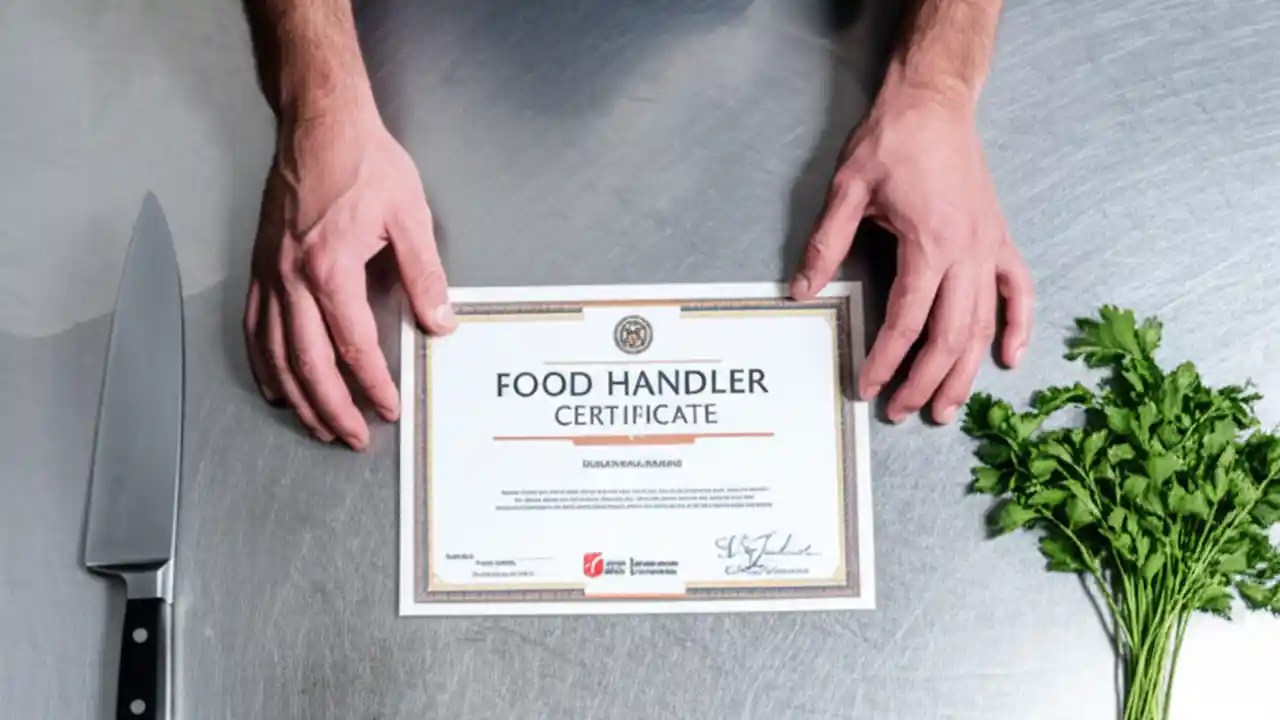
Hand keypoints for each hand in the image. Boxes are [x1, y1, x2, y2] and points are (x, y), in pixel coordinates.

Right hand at [243, 99, 455, 449]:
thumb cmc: (365, 163)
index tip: (388, 408)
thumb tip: (440, 322)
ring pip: (276, 354)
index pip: (353, 345)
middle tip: (355, 437)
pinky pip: (254, 328)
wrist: (320, 125)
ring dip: (298, 398)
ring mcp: (269, 274)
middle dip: (332, 408)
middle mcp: (292, 278)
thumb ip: (425, 275)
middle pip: (308, 363)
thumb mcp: (410, 217)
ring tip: (319, 426)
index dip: (372, 384)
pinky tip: (276, 387)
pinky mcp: (260, 267)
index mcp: (330, 268)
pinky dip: (263, 365)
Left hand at [791, 84, 1032, 424]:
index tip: (867, 386)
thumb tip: (800, 290)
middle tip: (903, 412)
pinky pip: (1019, 290)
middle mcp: (968, 252)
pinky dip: (1017, 326)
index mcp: (930, 242)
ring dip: (967, 371)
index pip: (907, 320)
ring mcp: (990, 246)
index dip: (887, 360)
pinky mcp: (1000, 238)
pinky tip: (1007, 358)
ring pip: (985, 323)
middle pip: (952, 335)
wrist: (935, 101)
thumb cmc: (892, 140)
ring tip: (948, 408)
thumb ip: (826, 243)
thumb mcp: (847, 188)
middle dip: (927, 381)